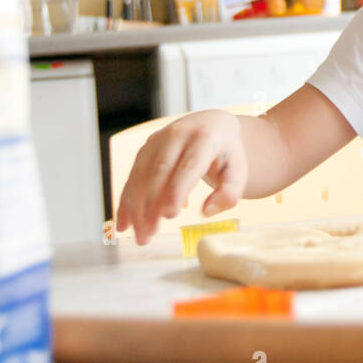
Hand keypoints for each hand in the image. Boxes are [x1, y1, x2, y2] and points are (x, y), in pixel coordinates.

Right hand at [115, 109, 245, 244]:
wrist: (212, 125)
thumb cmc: (227, 154)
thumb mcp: (238, 171)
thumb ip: (230, 192)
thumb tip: (206, 211)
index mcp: (205, 136)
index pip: (189, 165)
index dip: (177, 190)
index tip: (170, 216)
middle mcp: (177, 134)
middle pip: (160, 172)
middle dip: (151, 205)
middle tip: (150, 235)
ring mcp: (157, 140)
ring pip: (141, 176)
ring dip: (137, 208)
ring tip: (141, 237)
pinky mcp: (145, 149)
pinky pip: (132, 177)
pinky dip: (126, 202)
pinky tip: (124, 224)